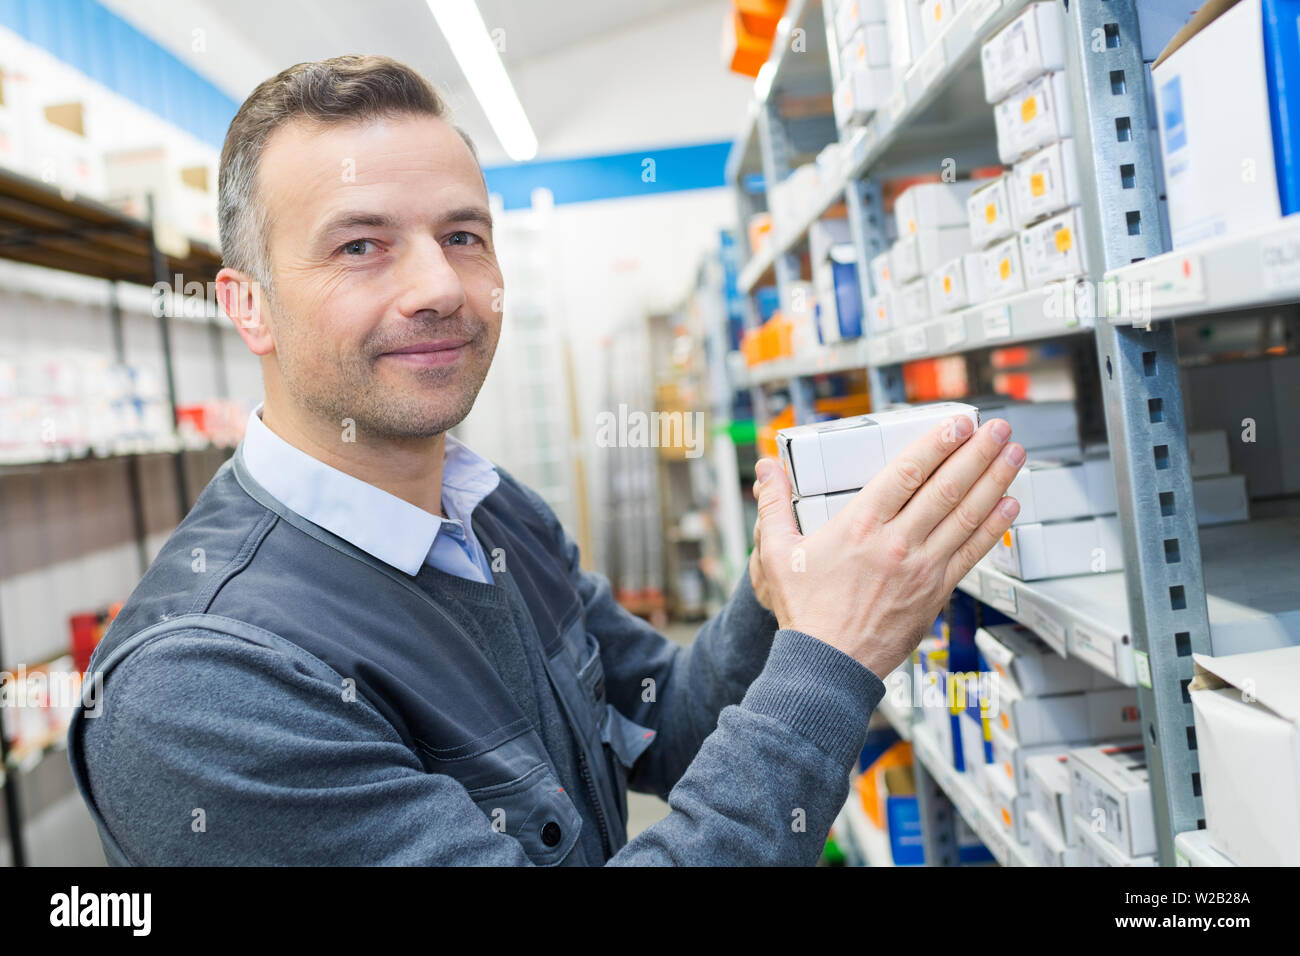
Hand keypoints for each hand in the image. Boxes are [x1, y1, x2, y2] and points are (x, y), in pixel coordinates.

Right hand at [752, 415, 1023, 677]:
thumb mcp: (777, 553)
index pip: (907, 473)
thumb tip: (767, 469)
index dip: (937, 443)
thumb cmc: (805, 613)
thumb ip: (773, 506)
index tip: (958, 423)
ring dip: (994, 482)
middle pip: (946, 488)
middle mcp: (896, 543)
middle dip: (977, 454)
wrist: (827, 666)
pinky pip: (971, 553)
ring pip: (966, 516)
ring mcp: (921, 569)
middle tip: (997, 429)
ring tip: (1014, 455)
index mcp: (859, 526)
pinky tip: (1009, 506)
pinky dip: (993, 527)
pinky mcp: (935, 592)